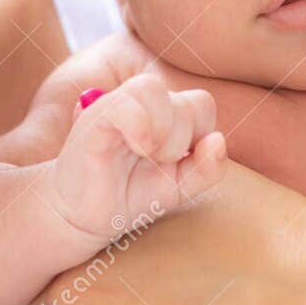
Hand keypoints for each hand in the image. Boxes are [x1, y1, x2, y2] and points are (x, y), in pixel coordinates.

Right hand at [48, 72, 226, 240]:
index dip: (199, 134)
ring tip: (146, 153)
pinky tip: (138, 147)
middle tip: (157, 161)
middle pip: (185, 100)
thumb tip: (219, 140)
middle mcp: (143, 103)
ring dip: (162, 129)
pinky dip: (138, 124)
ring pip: (153, 88)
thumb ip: (206, 169)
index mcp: (166, 113)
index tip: (178, 162)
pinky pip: (122, 103)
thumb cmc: (131, 195)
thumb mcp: (178, 187)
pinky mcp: (93, 118)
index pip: (201, 103)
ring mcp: (117, 105)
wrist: (86, 216)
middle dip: (181, 139)